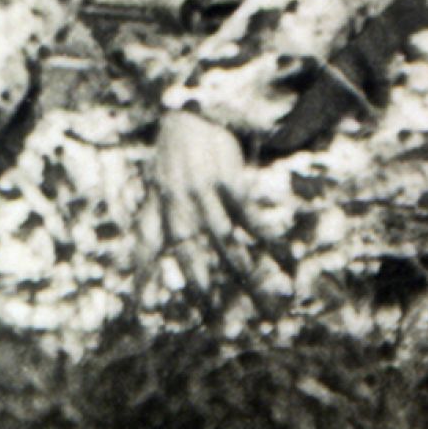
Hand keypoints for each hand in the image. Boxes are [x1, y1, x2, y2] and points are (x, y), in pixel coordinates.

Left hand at [150, 109, 269, 304]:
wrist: (194, 106)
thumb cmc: (174, 153)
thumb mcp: (155, 182)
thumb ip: (153, 216)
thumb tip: (143, 255)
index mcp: (155, 204)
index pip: (145, 244)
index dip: (142, 275)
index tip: (141, 308)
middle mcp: (175, 201)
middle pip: (187, 252)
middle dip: (201, 287)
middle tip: (213, 322)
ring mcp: (202, 192)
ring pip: (225, 242)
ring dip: (245, 277)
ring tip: (264, 306)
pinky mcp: (229, 182)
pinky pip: (251, 220)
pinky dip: (269, 243)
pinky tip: (286, 265)